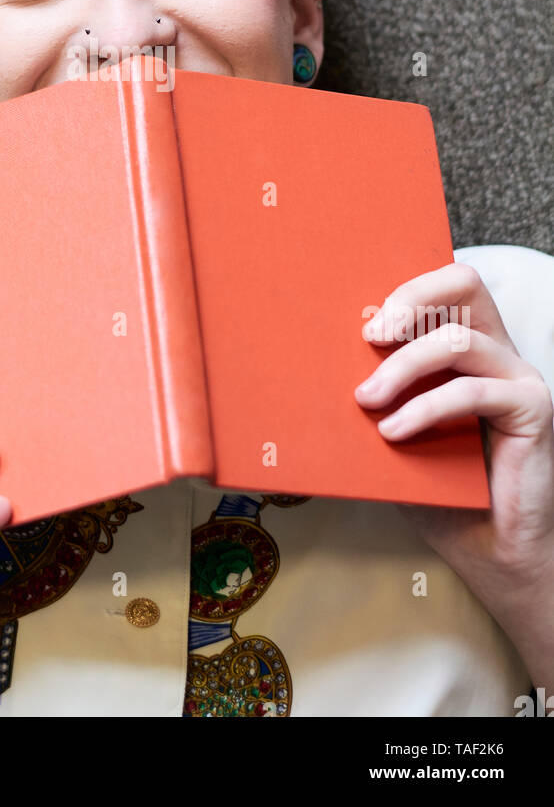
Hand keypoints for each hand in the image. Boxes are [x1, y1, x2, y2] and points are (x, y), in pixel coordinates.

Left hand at [354, 261, 553, 605]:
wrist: (490, 554)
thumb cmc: (439, 492)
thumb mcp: (393, 431)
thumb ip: (373, 396)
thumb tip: (308, 370)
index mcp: (466, 347)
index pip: (444, 285)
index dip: (403, 289)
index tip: (359, 319)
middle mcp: (496, 352)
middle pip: (465, 284)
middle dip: (411, 299)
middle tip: (370, 337)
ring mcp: (517, 377)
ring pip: (458, 339)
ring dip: (403, 367)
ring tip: (367, 400)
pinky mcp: (533, 408)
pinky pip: (473, 391)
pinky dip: (426, 408)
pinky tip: (395, 431)